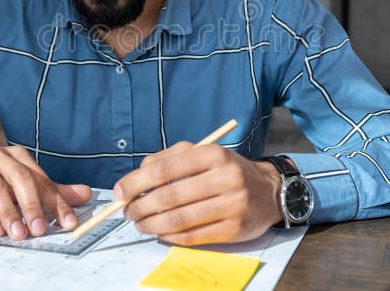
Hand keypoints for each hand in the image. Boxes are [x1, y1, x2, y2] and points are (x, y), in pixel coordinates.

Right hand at [0, 146, 91, 239]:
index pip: (43, 180)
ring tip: (18, 234)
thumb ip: (50, 190)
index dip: (57, 202)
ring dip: (9, 213)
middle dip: (33, 206)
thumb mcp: (18, 182)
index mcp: (19, 156)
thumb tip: (85, 195)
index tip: (69, 223)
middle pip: (22, 179)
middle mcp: (0, 155)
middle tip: (40, 230)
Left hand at [116, 142, 283, 245]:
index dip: (136, 182)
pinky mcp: (234, 229)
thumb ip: (169, 158)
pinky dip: (170, 236)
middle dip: (140, 206)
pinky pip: (193, 236)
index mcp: (213, 154)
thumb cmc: (228, 171)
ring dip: (151, 224)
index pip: (164, 169)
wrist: (268, 190)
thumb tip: (137, 175)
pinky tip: (161, 232)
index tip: (121, 191)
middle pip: (169, 196)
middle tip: (128, 211)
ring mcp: (232, 205)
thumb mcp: (203, 153)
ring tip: (140, 223)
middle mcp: (225, 178)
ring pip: (179, 219)